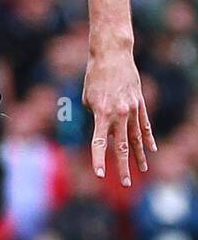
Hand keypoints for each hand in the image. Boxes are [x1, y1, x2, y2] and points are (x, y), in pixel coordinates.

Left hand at [83, 46, 155, 185]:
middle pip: (122, 146)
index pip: (100, 143)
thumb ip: (96, 117)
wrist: (112, 55)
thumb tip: (105, 129)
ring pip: (137, 138)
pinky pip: (144, 124)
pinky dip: (148, 138)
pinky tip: (151, 150)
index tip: (100, 175)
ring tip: (142, 171)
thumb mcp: (88, 98)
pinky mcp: (139, 103)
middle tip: (125, 184)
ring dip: (139, 156)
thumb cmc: (94, 77)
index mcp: (102, 114)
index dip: (99, 160)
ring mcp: (131, 109)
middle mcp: (119, 114)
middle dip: (122, 166)